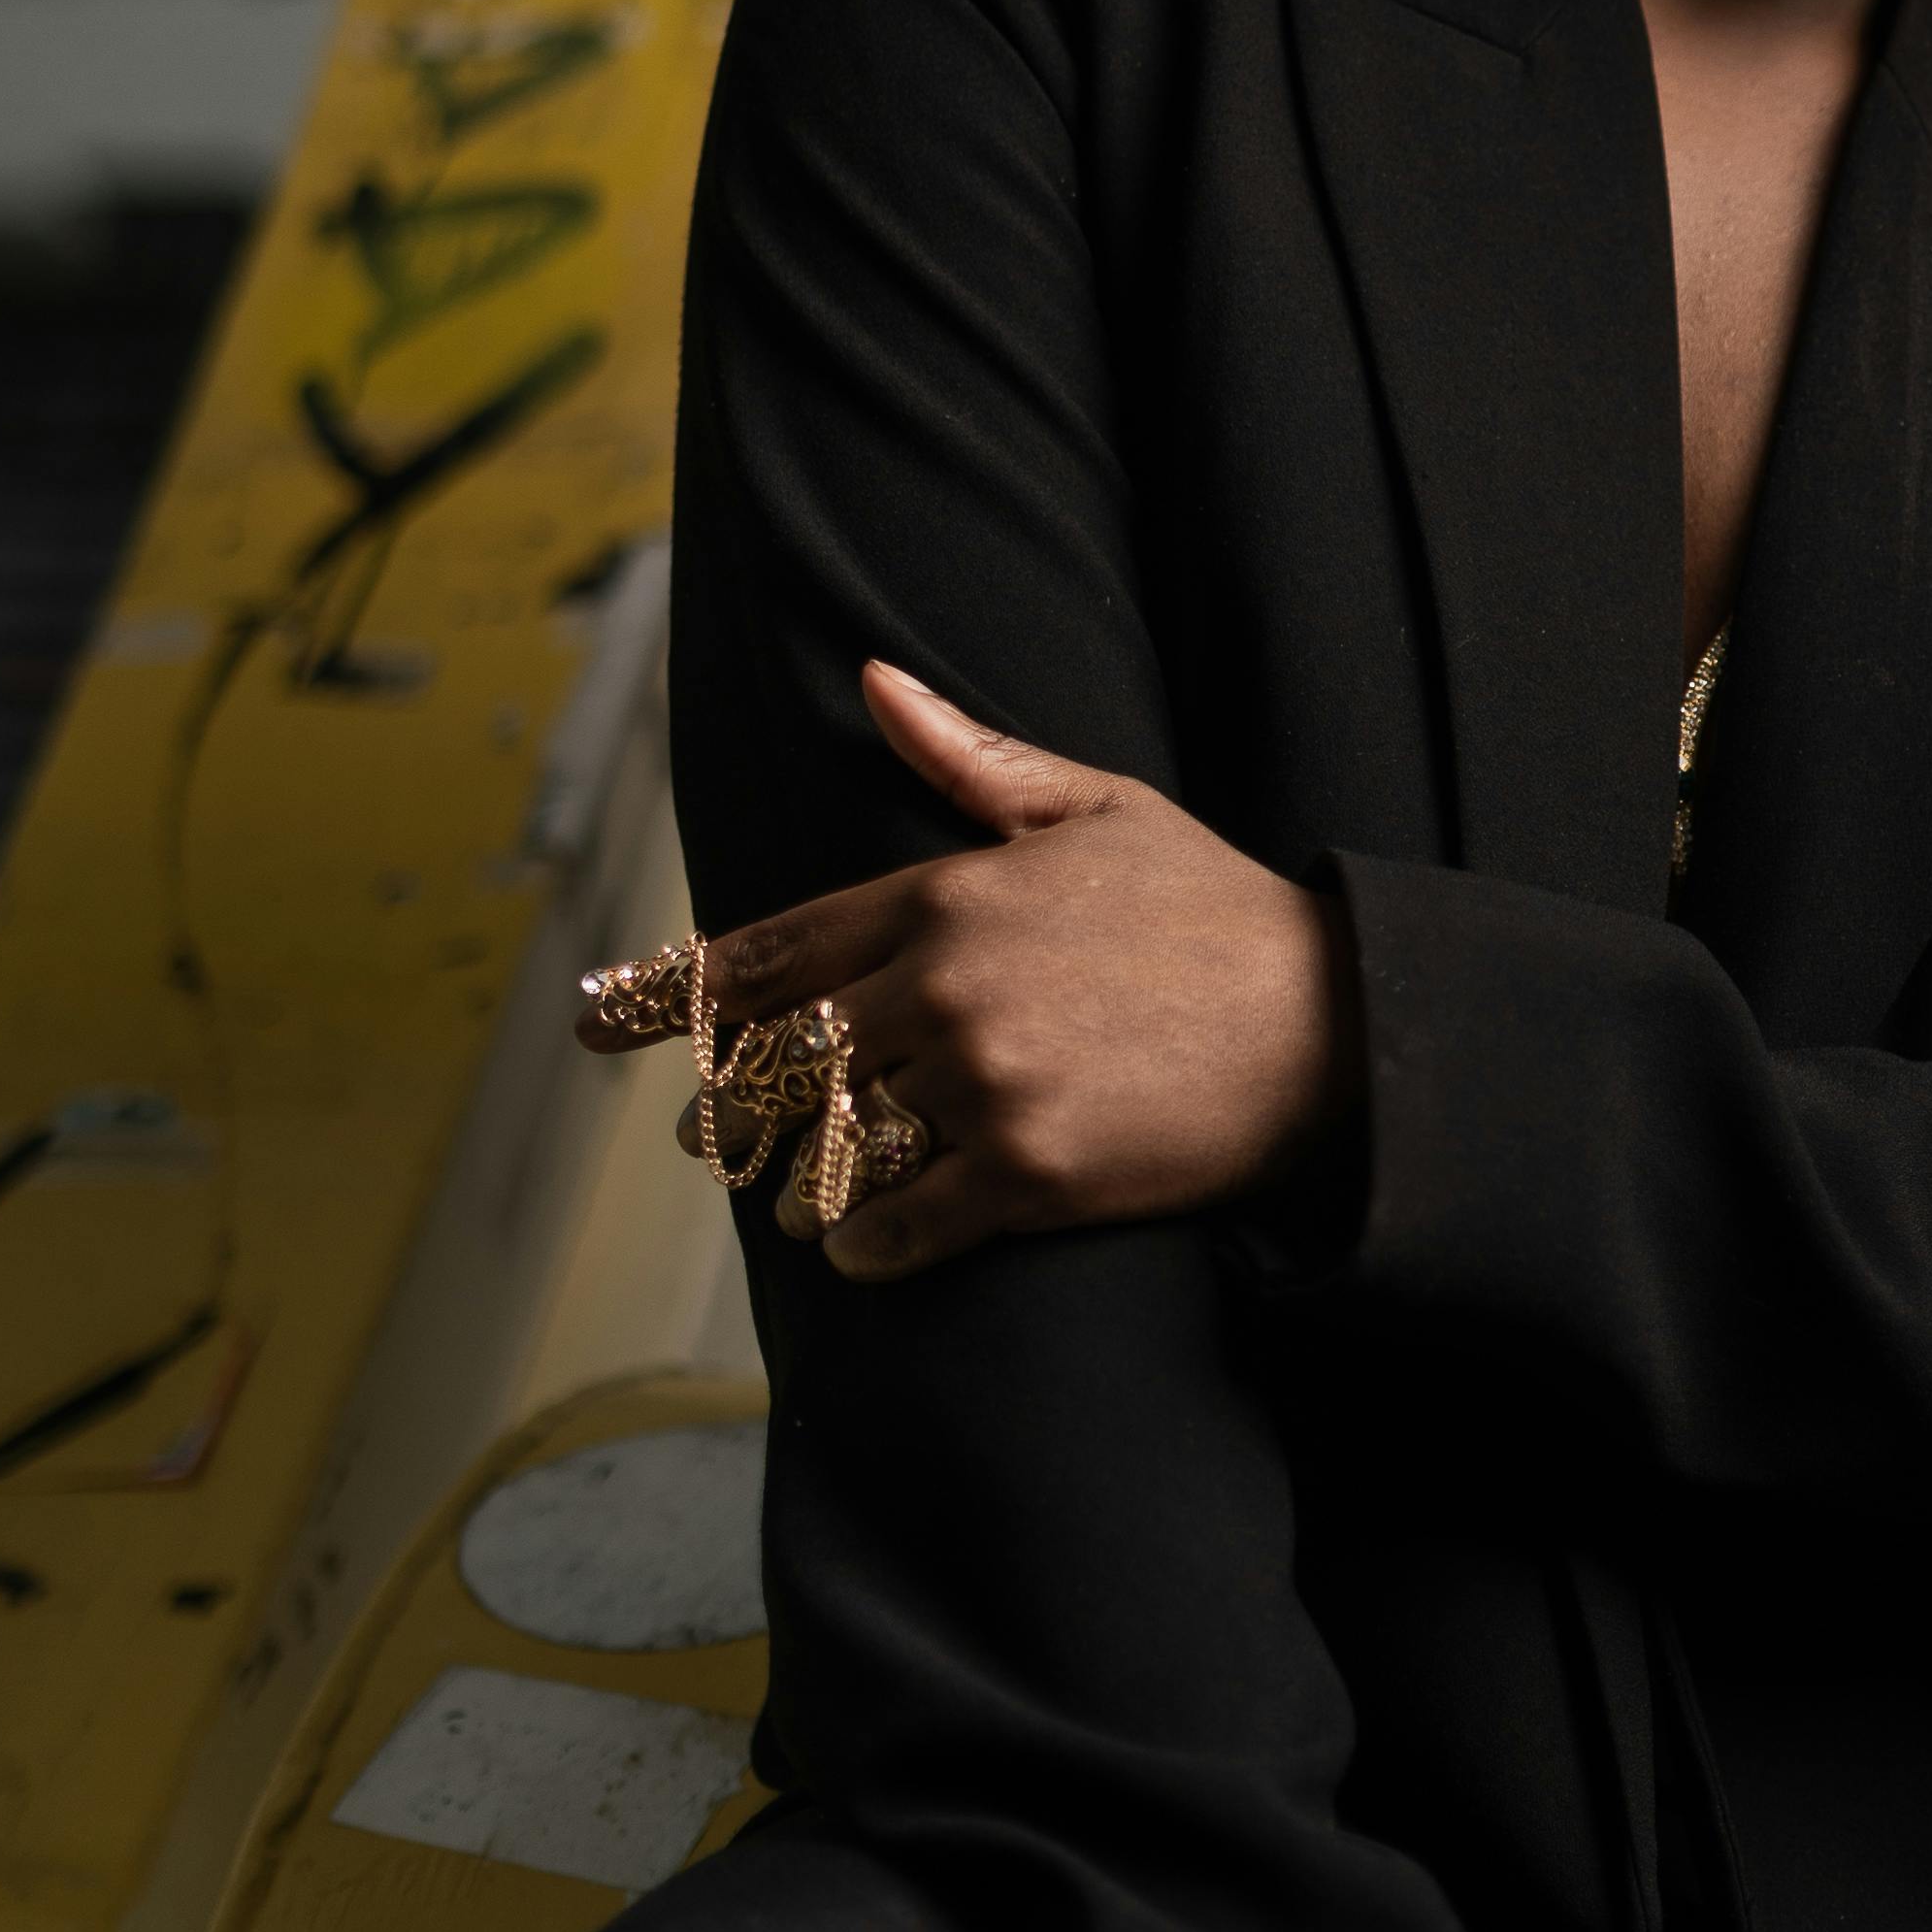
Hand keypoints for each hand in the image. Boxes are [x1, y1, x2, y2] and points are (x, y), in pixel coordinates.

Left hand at [628, 663, 1349, 1275]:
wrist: (1330, 1021)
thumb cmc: (1210, 910)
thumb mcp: (1096, 806)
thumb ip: (971, 759)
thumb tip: (875, 681)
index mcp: (947, 893)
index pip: (771, 948)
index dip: (675, 992)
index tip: (601, 1020)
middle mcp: (945, 984)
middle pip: (780, 1059)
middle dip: (730, 1104)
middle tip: (707, 1135)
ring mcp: (981, 1080)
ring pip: (829, 1145)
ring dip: (795, 1182)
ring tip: (785, 1200)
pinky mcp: (1025, 1170)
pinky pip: (898, 1221)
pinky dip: (863, 1243)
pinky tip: (856, 1250)